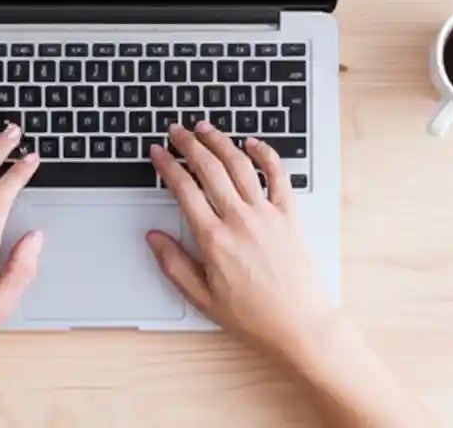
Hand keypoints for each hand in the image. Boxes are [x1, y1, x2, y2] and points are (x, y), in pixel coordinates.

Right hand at [148, 123, 437, 427]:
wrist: (299, 324)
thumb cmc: (254, 316)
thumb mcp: (202, 297)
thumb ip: (174, 264)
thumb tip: (154, 237)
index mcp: (214, 239)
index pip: (184, 189)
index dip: (167, 165)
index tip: (158, 153)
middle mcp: (239, 220)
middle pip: (208, 168)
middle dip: (188, 144)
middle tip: (176, 131)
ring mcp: (266, 214)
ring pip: (239, 165)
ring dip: (219, 141)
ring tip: (205, 128)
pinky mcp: (289, 214)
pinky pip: (277, 175)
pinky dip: (265, 154)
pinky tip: (252, 143)